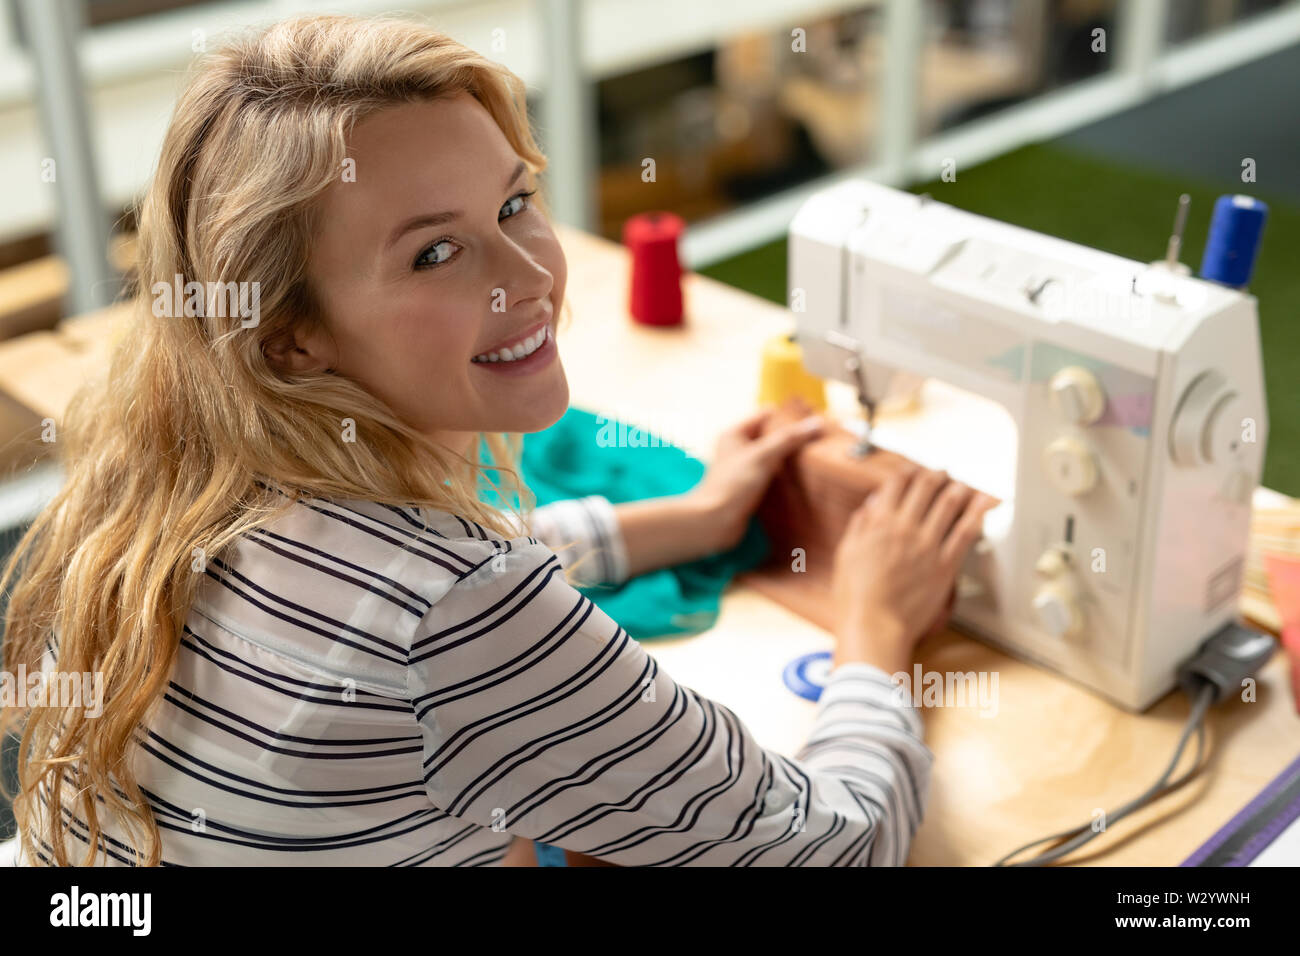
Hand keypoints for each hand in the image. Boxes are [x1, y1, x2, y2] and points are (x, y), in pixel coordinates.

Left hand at [689, 404, 825, 552]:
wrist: (714, 522)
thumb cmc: (732, 485)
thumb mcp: (763, 456)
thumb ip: (788, 439)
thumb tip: (816, 423)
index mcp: (735, 433)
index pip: (767, 415)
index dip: (788, 418)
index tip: (813, 422)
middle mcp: (738, 448)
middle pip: (771, 436)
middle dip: (792, 439)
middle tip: (818, 441)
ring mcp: (744, 468)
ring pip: (773, 457)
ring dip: (790, 459)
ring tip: (814, 459)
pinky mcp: (750, 487)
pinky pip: (771, 475)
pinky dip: (785, 476)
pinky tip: (802, 479)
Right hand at [830, 467, 997, 672]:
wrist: (874, 624)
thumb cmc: (856, 596)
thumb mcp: (846, 553)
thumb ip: (860, 526)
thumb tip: (870, 506)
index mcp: (878, 522)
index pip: (897, 484)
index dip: (908, 472)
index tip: (914, 470)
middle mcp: (904, 527)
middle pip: (926, 487)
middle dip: (936, 475)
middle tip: (942, 472)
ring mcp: (927, 544)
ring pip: (949, 503)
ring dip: (958, 487)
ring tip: (962, 484)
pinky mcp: (945, 564)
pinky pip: (966, 532)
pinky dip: (978, 513)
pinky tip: (985, 504)